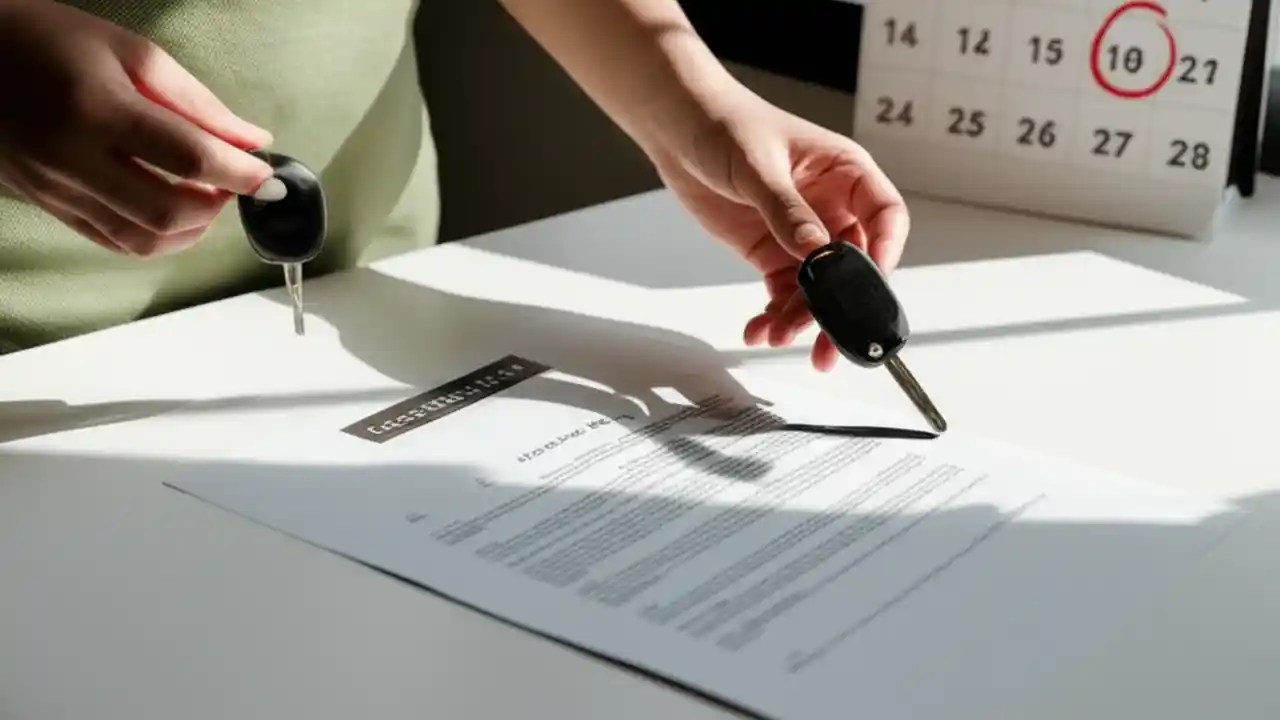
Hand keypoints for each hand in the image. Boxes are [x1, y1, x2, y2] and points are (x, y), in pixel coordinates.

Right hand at [0, 0, 275, 256]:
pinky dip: (160, 238)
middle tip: (236, 182)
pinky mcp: (50, 207)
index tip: (269, 175)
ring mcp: (58, 190)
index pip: (189, 158)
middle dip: (219, 203)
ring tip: (209, 196)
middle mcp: (74, 159)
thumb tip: (253, 142)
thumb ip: (197, 102)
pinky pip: (116, 242)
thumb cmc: (50, 40)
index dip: (240, 173)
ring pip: (145, 239)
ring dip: (193, 228)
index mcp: (98, 110)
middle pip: (169, 210)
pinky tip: (177, 215)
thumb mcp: (130, 51)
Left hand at [650, 91, 909, 372]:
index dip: (885, 251)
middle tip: (832, 342)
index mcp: (846, 174)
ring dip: (803, 317)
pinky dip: (774, 314)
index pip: (884, 217)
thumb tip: (817, 253)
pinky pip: (783, 292)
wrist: (679, 129)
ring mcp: (803, 234)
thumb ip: (786, 211)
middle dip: (843, 305)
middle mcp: (832, 208)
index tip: (870, 284)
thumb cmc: (726, 126)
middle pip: (854, 265)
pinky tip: (759, 330)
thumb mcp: (757, 166)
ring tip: (778, 336)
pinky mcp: (772, 252)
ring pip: (819, 287)